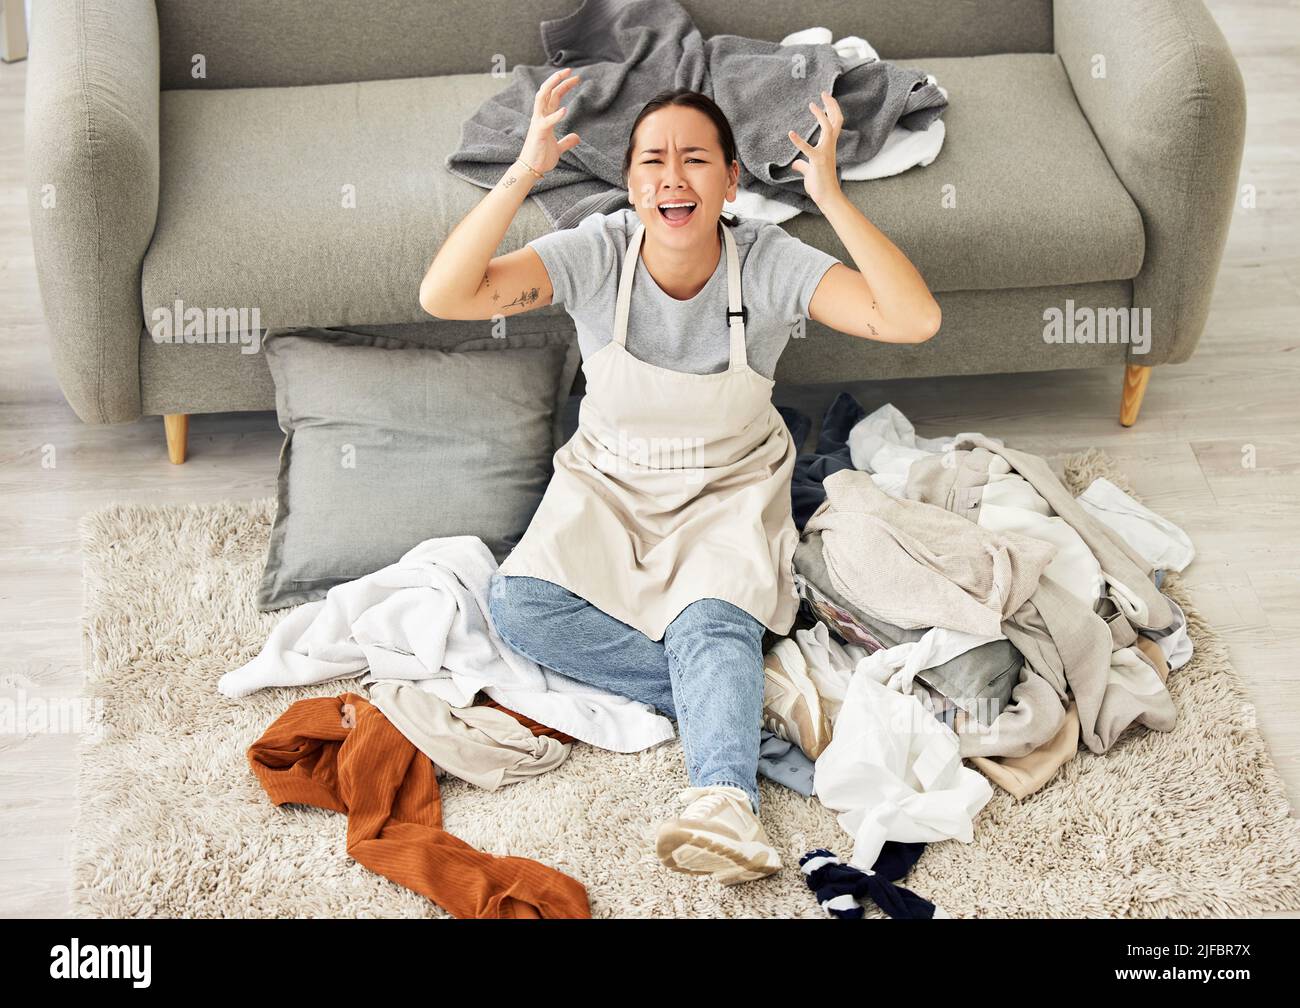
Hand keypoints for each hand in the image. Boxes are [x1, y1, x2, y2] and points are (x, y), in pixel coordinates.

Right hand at [519, 67, 581, 174]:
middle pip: (547, 92)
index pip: (553, 96)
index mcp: (544, 118)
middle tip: (570, 71)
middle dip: (558, 79)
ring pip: (542, 98)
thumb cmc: (541, 158)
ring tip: (564, 78)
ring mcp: (538, 123)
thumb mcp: (558, 148)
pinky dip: (556, 115)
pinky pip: (547, 121)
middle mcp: (539, 116)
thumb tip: (577, 137)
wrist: (530, 169)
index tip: (574, 78)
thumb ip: (567, 141)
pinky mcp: (539, 133)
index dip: (563, 86)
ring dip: (552, 86)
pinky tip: (565, 110)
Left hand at [788, 90, 842, 205]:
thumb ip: (803, 165)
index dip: (832, 109)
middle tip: (825, 93)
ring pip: (828, 129)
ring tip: (812, 105)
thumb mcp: (809, 171)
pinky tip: (790, 133)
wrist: (826, 197)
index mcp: (829, 146)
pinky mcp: (817, 161)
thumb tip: (795, 164)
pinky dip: (799, 141)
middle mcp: (830, 146)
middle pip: (836, 121)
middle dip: (832, 106)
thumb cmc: (819, 184)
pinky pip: (808, 149)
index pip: (835, 123)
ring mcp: (825, 153)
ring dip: (821, 116)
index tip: (825, 98)